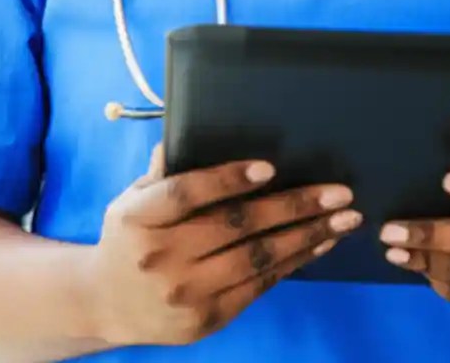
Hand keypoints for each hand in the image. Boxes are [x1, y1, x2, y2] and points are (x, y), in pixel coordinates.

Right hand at [85, 146, 362, 346]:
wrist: (105, 304)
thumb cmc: (128, 240)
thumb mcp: (130, 201)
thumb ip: (162, 174)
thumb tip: (185, 131)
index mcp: (138, 218)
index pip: (185, 193)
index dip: (228, 179)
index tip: (269, 167)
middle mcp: (160, 256)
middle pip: (234, 226)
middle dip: (293, 206)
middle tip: (338, 192)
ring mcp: (185, 291)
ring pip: (256, 258)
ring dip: (307, 235)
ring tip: (344, 218)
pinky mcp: (207, 317)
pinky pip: (259, 285)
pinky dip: (294, 262)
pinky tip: (319, 243)